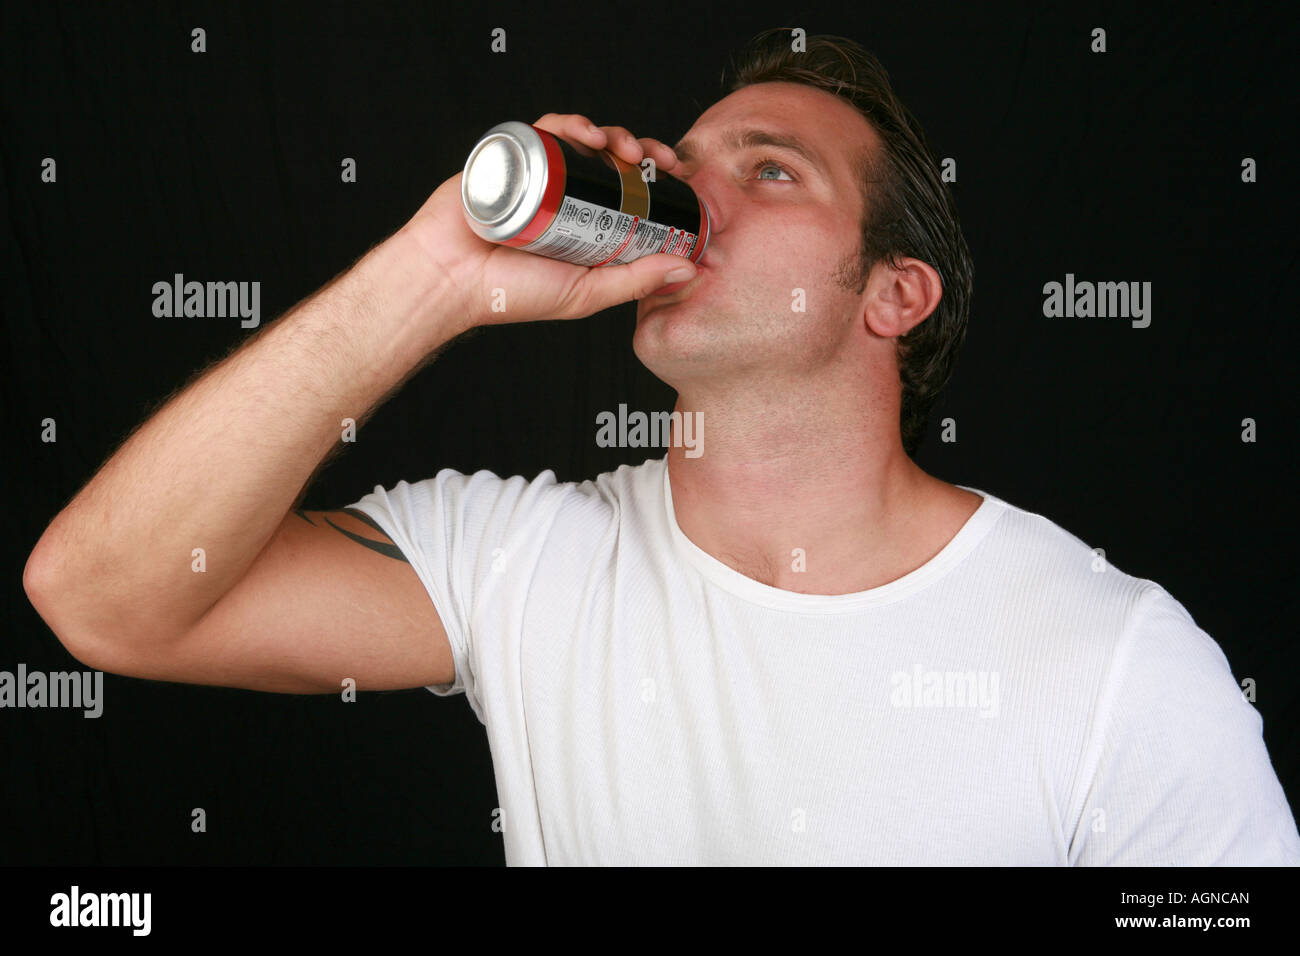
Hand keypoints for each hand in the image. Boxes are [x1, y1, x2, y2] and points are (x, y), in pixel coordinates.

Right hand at [399, 113, 693, 327]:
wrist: (449, 278)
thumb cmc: (509, 294)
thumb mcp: (586, 294)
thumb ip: (636, 282)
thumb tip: (689, 268)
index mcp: (586, 226)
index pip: (631, 194)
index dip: (658, 181)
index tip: (679, 179)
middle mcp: (566, 197)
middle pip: (613, 162)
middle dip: (643, 152)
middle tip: (660, 160)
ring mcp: (540, 174)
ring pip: (584, 141)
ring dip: (613, 135)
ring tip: (626, 150)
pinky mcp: (513, 154)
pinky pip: (546, 129)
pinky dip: (570, 123)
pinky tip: (587, 134)